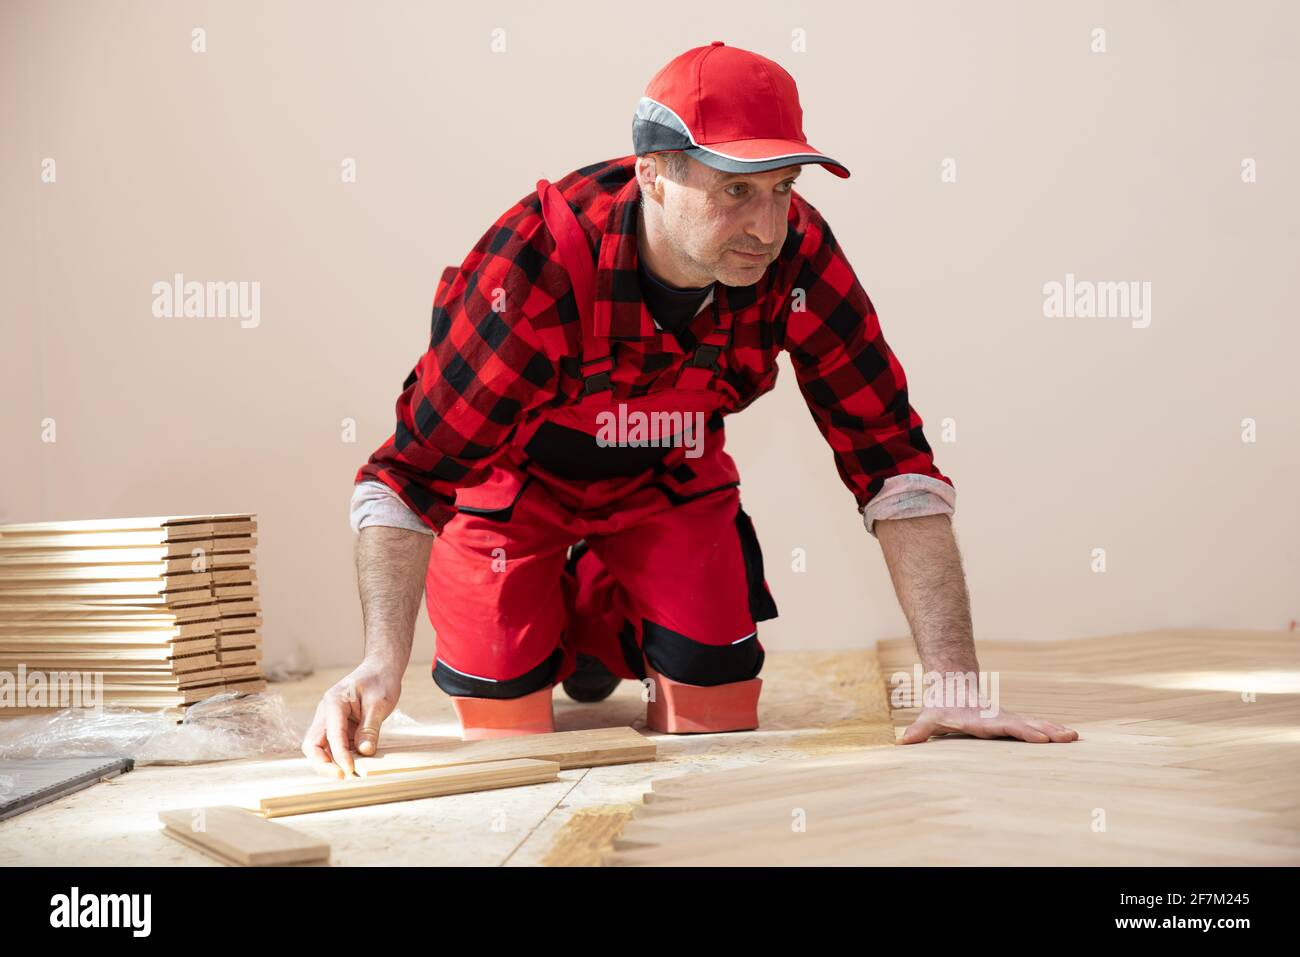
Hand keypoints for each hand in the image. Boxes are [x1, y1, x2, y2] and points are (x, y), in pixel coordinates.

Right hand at [301, 657, 403, 776]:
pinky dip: (340, 757)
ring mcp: (329, 721)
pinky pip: (333, 746)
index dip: (339, 754)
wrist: (380, 668)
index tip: (350, 770)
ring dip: (331, 763)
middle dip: (323, 764)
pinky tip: (354, 766)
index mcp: (333, 702)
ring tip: (350, 775)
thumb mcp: (380, 703)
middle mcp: (326, 713)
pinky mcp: (337, 728)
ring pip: (319, 748)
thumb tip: (364, 753)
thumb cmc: (380, 681)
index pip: (331, 734)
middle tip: (342, 776)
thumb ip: (370, 728)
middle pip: (313, 744)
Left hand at [898, 706, 1077, 744]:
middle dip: (1046, 731)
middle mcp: (999, 719)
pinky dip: (1051, 730)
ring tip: (1075, 737)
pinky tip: (1068, 736)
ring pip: (1034, 724)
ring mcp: (1008, 720)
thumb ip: (918, 730)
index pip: (1005, 726)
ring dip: (1054, 730)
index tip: (1040, 738)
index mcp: (984, 720)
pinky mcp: (1013, 723)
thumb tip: (901, 743)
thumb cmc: (942, 708)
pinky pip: (1035, 727)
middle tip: (1067, 737)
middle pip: (1026, 725)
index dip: (1022, 732)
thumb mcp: (929, 719)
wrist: (953, 688)